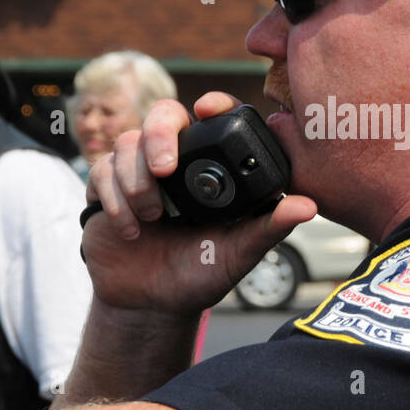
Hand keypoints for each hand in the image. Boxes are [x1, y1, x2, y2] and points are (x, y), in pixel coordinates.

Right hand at [82, 92, 315, 315]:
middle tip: (165, 169)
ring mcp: (139, 172)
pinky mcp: (108, 188)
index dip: (213, 103)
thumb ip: (269, 228)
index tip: (208, 109)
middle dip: (160, 134)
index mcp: (212, 168)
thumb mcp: (239, 254)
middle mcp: (177, 162)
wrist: (151, 305)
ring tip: (153, 217)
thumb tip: (308, 206)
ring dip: (137, 180)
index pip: (214, 118)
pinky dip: (115, 198)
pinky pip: (101, 171)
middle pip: (164, 114)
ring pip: (128, 142)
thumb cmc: (200, 275)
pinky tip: (131, 229)